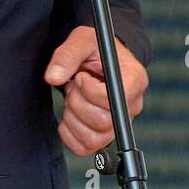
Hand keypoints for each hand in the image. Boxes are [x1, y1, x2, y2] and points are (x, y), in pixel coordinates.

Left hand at [43, 25, 147, 156]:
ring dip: (73, 118)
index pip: (114, 100)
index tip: (81, 77)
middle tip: (74, 86)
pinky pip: (84, 148)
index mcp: (134, 80)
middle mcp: (131, 106)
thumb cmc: (95, 49)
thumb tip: (53, 77)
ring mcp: (118, 124)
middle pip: (102, 122)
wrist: (96, 60)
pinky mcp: (104, 136)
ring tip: (74, 98)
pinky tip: (70, 113)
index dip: (90, 91)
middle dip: (78, 103)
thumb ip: (67, 55)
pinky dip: (69, 134)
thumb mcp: (82, 40)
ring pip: (93, 139)